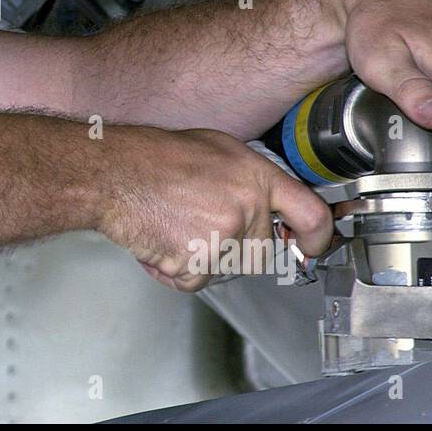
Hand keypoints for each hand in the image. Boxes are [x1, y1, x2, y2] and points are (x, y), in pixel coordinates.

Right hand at [98, 127, 334, 291]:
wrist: (114, 175)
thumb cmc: (154, 158)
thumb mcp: (216, 149)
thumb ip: (251, 180)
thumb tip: (271, 206)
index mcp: (256, 177)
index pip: (311, 214)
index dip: (317, 238)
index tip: (312, 247)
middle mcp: (247, 208)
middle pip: (261, 252)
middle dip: (235, 246)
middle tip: (201, 222)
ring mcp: (223, 238)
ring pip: (228, 269)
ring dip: (203, 258)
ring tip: (175, 225)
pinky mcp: (197, 263)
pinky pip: (196, 282)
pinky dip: (176, 270)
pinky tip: (160, 240)